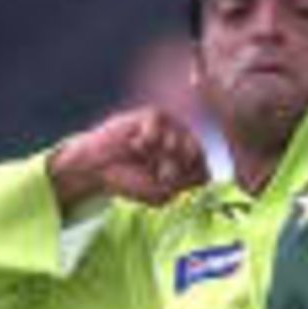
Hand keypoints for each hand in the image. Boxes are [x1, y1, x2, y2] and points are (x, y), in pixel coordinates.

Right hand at [49, 107, 209, 209]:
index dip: (189, 181)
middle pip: (198, 155)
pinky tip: (135, 145)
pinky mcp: (152, 115)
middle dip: (180, 168)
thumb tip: (208, 174)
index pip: (204, 171)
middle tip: (160, 173)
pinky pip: (162, 126)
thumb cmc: (129, 181)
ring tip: (146, 158)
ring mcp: (169, 127)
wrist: (99, 169)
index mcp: (186, 163)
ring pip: (184, 139)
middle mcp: (181, 142)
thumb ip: (187, 184)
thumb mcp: (161, 193)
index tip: (169, 185)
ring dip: (164, 155)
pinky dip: (147, 141)